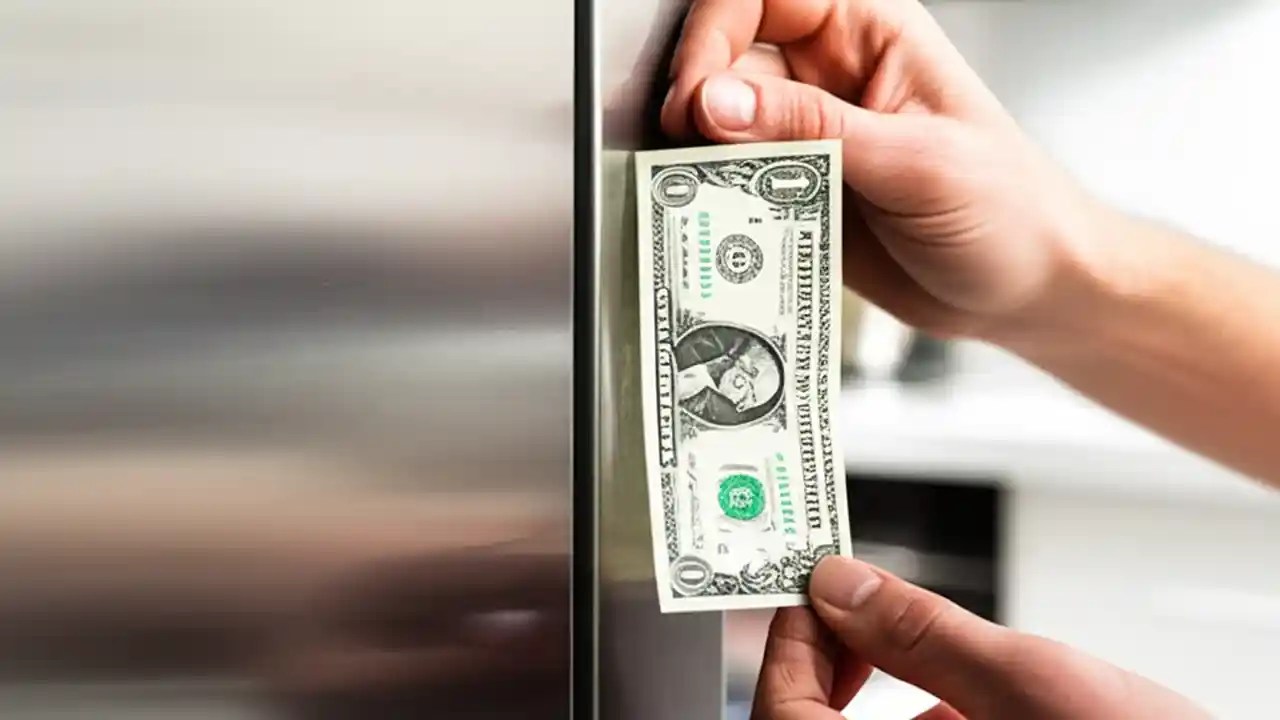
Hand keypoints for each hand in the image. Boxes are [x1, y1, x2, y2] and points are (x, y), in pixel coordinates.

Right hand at [663, 0, 1104, 341]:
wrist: (1026, 295)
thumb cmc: (1010, 211)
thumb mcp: (916, 163)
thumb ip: (814, 129)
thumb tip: (715, 102)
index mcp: (869, 33)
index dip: (716, 33)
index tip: (699, 97)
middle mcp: (829, 77)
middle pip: (728, 58)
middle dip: (698, 103)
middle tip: (687, 154)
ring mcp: (809, 139)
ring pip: (720, 127)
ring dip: (701, 161)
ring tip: (701, 196)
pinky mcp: (796, 195)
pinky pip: (734, 187)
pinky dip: (714, 206)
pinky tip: (721, 226)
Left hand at [752, 556, 1209, 718]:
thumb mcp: (1028, 682)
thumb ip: (920, 634)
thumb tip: (841, 587)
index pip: (785, 719)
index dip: (786, 647)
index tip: (811, 592)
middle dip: (825, 665)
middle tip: (850, 610)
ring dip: (866, 696)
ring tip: (901, 643)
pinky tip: (958, 703)